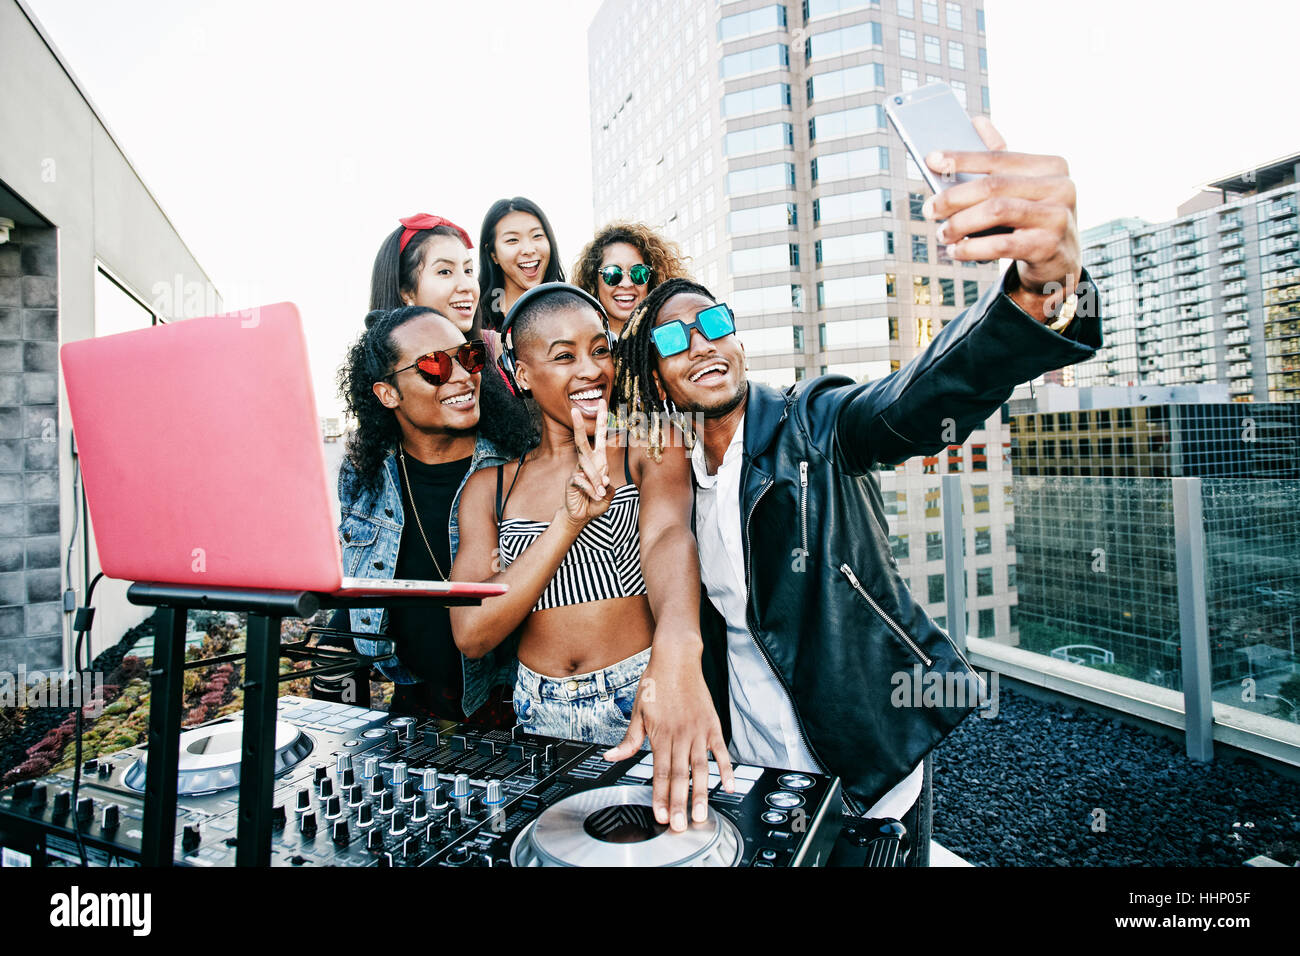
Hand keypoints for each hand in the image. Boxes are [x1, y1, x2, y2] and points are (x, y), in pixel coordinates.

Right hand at [563, 400, 610, 525]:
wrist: (581, 515)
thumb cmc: (595, 502)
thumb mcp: (608, 495)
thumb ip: (608, 488)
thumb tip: (604, 482)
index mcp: (599, 460)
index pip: (600, 437)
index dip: (601, 421)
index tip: (602, 403)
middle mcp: (587, 462)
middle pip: (582, 441)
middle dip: (578, 426)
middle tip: (574, 410)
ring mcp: (577, 470)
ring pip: (587, 467)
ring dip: (597, 481)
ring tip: (600, 493)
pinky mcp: (571, 480)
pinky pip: (582, 481)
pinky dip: (590, 490)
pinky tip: (592, 497)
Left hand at [603, 639, 733, 831]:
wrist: (677, 657)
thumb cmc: (655, 682)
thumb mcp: (637, 711)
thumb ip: (629, 739)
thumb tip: (612, 757)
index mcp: (660, 734)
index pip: (659, 772)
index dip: (659, 796)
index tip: (659, 815)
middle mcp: (680, 734)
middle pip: (679, 775)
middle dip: (678, 803)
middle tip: (679, 825)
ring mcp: (698, 730)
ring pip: (700, 768)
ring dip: (701, 794)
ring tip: (700, 814)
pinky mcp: (712, 725)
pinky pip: (721, 751)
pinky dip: (726, 769)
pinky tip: (729, 786)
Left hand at [923, 116, 1081, 322]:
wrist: (1059, 262)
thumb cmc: (1032, 219)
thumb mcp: (1022, 188)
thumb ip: (1001, 159)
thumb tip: (976, 122)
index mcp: (1052, 166)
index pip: (998, 157)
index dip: (962, 158)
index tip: (931, 160)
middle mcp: (1060, 187)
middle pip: (993, 186)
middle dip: (953, 197)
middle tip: (929, 209)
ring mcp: (1057, 217)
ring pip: (995, 212)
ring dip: (960, 223)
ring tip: (943, 233)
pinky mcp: (1048, 246)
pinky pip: (999, 244)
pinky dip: (971, 248)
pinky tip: (956, 251)